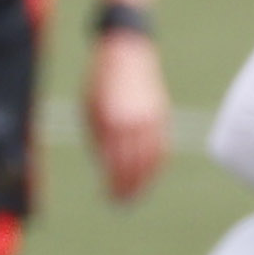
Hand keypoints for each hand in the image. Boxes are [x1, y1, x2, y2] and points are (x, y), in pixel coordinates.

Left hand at [83, 30, 169, 202]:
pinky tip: (149, 175)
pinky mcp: (162, 115)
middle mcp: (135, 123)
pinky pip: (163, 147)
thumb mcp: (90, 111)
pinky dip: (157, 164)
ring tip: (136, 194)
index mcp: (112, 123)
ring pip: (153, 160)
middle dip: (129, 189)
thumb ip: (99, 141)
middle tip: (121, 204)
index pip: (116, 165)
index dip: (113, 185)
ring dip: (145, 181)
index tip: (108, 198)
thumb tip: (106, 170)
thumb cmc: (100, 82)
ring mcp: (152, 119)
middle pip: (136, 167)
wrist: (126, 51)